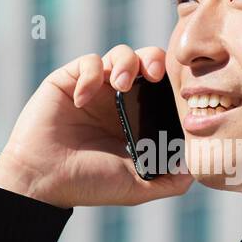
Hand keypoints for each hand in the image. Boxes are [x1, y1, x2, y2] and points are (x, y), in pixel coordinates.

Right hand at [0, 44, 193, 207]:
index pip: (163, 87)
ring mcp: (94, 89)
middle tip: (154, 75)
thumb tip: (198, 169)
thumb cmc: (88, 184)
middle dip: (154, 60)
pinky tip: (83, 99)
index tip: (177, 90)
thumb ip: (170, 181)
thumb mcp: (137, 187)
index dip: (173, 81)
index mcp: (136, 119)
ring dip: (126, 63)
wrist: (43, 181)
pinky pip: (88, 61)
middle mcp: (117, 100)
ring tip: (121, 85)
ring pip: (120, 54)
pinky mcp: (69, 81)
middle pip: (146, 61)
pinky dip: (91, 74)